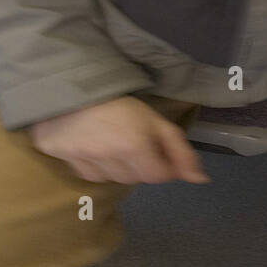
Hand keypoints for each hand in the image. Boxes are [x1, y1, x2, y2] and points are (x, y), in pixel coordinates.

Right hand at [27, 97, 207, 184]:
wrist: (72, 86)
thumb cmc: (119, 102)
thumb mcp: (155, 120)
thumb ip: (180, 150)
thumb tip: (201, 180)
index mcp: (135, 144)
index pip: (158, 176)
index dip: (161, 163)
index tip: (153, 148)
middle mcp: (110, 156)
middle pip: (135, 179)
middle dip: (139, 165)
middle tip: (130, 141)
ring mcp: (86, 160)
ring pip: (112, 180)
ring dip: (116, 167)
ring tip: (110, 142)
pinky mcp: (65, 160)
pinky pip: (89, 176)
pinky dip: (95, 167)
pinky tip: (92, 147)